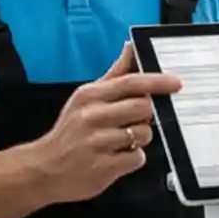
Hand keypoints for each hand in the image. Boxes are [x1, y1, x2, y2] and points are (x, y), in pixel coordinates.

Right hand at [29, 43, 181, 204]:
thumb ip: (113, 75)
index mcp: (89, 96)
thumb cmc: (69, 133)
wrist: (43, 169)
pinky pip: (137, 158)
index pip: (130, 83)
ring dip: (140, 138)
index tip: (175, 83)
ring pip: (143, 134)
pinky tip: (117, 157)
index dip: (157, 82)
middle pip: (142, 108)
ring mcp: (97, 143)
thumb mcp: (84, 99)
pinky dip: (133, 158)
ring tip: (122, 141)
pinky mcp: (103, 167)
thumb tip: (130, 48)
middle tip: (134, 121)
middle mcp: (92, 117)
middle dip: (146, 115)